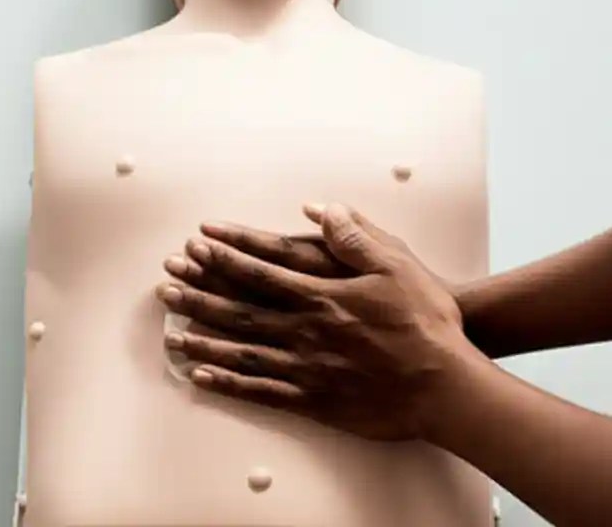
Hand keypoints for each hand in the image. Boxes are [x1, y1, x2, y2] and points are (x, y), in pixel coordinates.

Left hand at [156, 203, 480, 440]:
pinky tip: (202, 377)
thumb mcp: (397, 265)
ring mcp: (306, 368)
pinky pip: (261, 391)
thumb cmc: (426, 323)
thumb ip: (354, 236)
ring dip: (203, 340)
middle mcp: (305, 330)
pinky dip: (228, 383)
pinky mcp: (315, 400)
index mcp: (321, 294)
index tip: (193, 247)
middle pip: (239, 310)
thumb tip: (321, 209)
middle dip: (198, 297)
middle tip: (164, 288)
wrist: (447, 386)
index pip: (260, 271)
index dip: (224, 257)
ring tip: (169, 334)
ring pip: (241, 351)